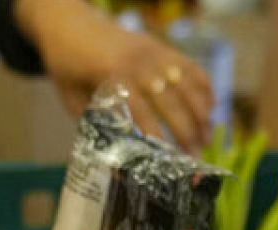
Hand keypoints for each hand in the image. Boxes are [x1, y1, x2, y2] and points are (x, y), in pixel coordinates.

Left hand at [16, 0, 213, 150]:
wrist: (69, 21)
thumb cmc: (66, 62)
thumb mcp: (71, 97)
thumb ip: (92, 123)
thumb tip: (111, 155)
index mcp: (113, 75)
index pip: (142, 112)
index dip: (158, 137)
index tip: (170, 159)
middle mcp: (138, 62)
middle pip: (172, 101)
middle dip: (187, 130)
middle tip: (196, 156)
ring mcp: (153, 51)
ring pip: (188, 84)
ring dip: (202, 112)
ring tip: (207, 138)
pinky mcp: (160, 46)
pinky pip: (190, 66)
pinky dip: (204, 86)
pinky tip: (211, 108)